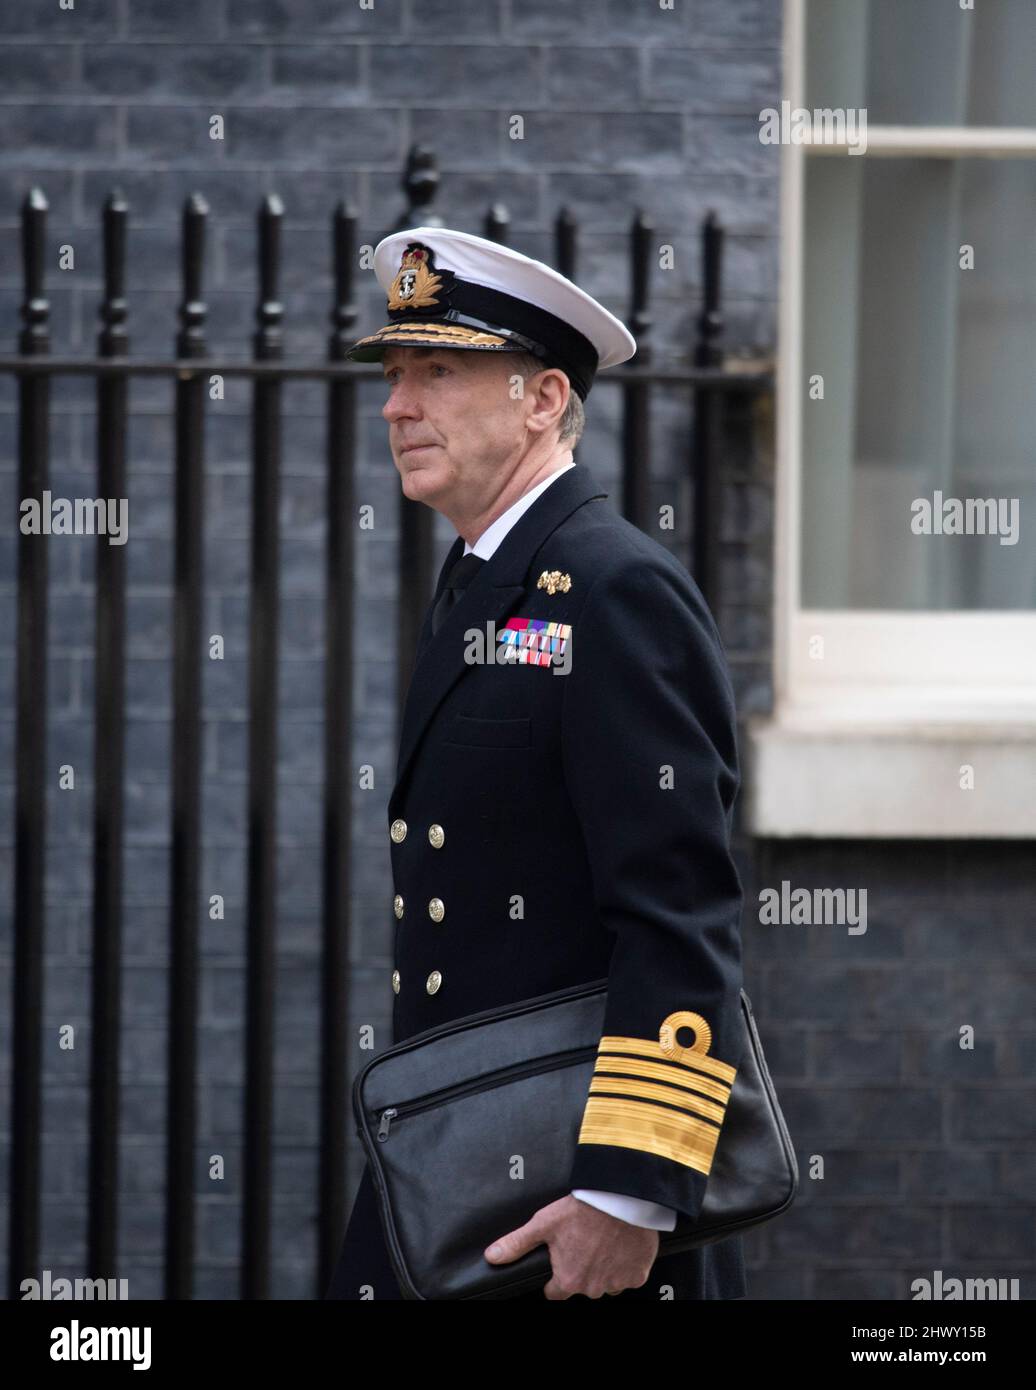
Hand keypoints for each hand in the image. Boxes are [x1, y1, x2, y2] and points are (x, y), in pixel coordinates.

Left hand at [483, 1194, 658, 1298]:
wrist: (621, 1197)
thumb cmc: (581, 1209)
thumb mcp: (544, 1223)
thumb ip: (517, 1243)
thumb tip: (492, 1257)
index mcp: (568, 1281)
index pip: (555, 1291)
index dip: (556, 1275)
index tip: (561, 1257)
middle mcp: (592, 1288)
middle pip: (582, 1286)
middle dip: (581, 1269)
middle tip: (584, 1242)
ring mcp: (617, 1283)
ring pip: (605, 1283)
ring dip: (604, 1268)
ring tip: (602, 1241)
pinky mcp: (638, 1275)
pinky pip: (628, 1276)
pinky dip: (625, 1264)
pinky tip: (620, 1245)